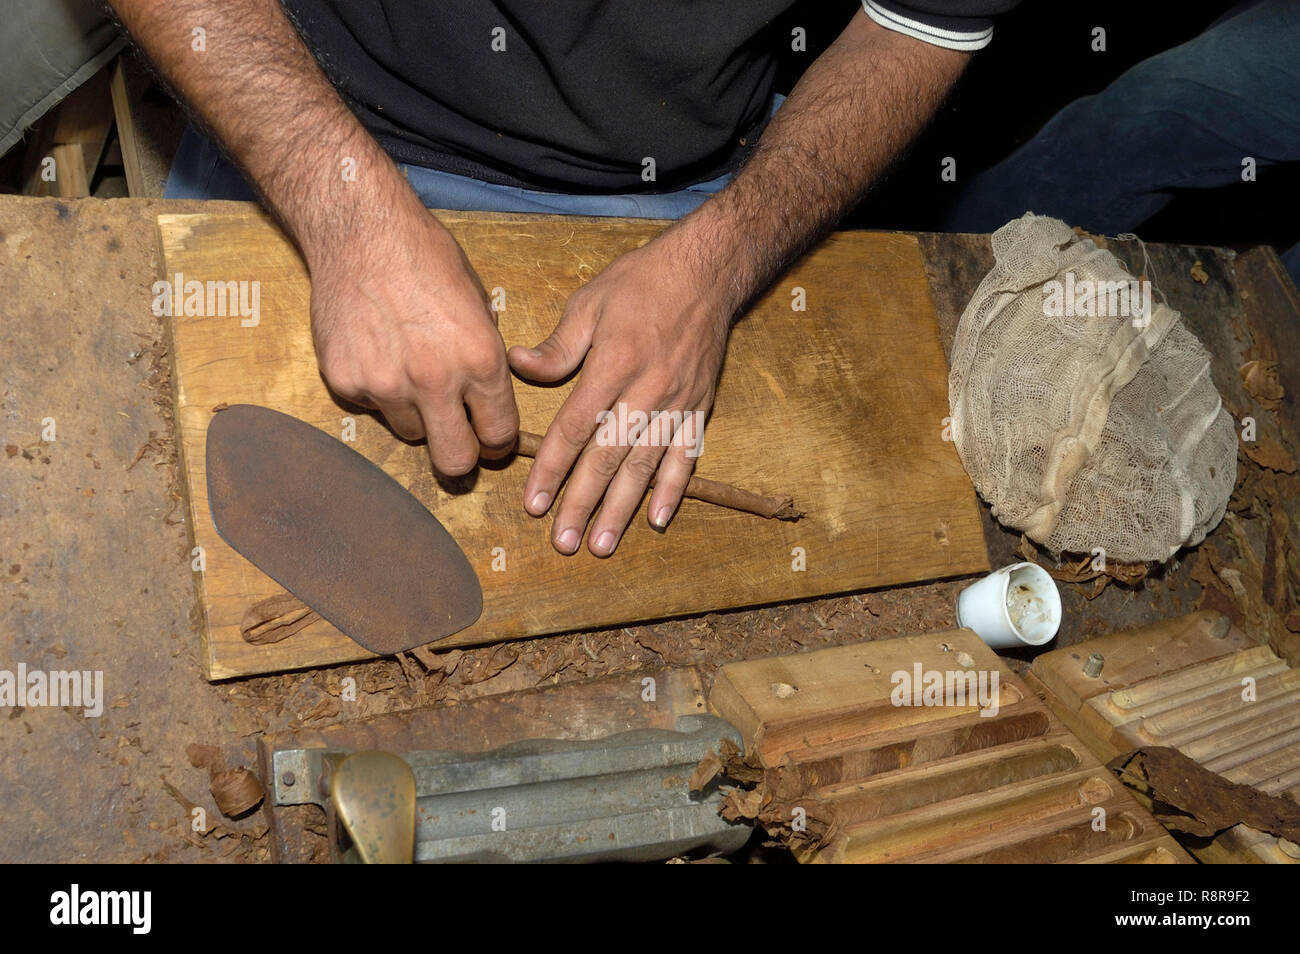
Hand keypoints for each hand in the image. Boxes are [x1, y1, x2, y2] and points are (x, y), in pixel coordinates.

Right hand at [307, 210, 518, 474]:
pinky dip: (377, 392)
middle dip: (462, 459)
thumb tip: (488, 399)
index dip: (497, 442)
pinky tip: (377, 352)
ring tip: (410, 371)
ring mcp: (385, 385)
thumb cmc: (426, 258)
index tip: (490, 440)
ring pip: (410, 434)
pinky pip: (371, 407)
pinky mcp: (345, 382)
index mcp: (480, 359)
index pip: (499, 434)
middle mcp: (435, 380)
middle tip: (458, 442)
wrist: (359, 231)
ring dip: (416, 415)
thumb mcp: (479, 305)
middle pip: (455, 461)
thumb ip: (485, 357)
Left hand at [509, 232, 731, 555]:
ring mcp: (676, 403)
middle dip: (582, 503)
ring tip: (602, 543)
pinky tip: (656, 519)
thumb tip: (518, 365)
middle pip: (607, 458)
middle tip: (563, 542)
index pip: (575, 428)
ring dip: (622, 509)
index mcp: (613, 365)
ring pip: (644, 466)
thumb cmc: (640, 282)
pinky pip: (686, 456)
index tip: (534, 504)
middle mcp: (646, 391)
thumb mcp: (589, 303)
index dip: (552, 469)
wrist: (706, 271)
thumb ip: (557, 345)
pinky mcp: (699, 407)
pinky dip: (672, 489)